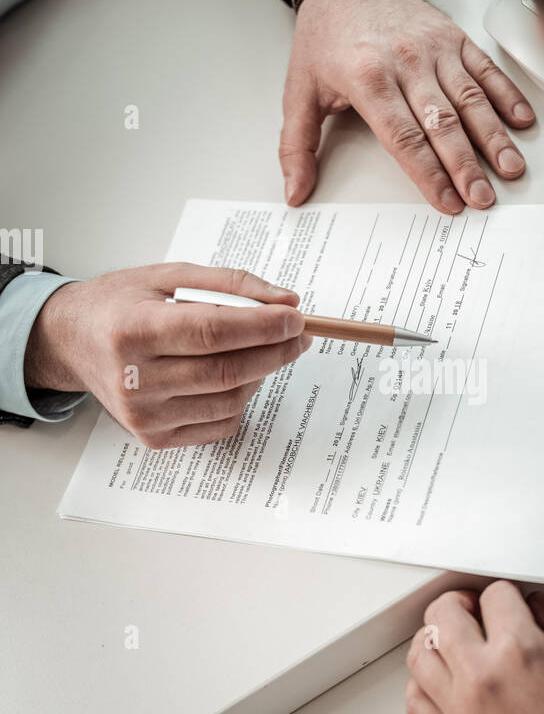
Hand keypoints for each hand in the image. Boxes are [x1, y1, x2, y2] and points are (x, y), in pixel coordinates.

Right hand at [24, 264, 310, 447]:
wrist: (73, 341)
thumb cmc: (121, 304)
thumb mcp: (169, 275)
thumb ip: (231, 284)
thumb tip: (286, 301)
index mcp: (132, 330)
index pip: (213, 332)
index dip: (263, 327)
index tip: (296, 318)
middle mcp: (133, 379)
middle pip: (226, 371)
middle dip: (275, 351)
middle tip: (299, 334)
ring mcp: (142, 415)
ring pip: (230, 400)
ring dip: (261, 374)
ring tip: (266, 349)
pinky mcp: (153, 438)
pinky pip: (220, 423)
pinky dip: (240, 398)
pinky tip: (236, 374)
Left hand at [279, 0, 534, 213]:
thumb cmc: (325, 39)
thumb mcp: (299, 92)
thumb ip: (296, 147)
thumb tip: (295, 193)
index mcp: (367, 78)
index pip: (403, 137)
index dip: (428, 173)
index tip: (447, 202)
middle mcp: (405, 61)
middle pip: (443, 123)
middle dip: (466, 165)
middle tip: (483, 198)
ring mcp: (434, 47)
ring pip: (470, 98)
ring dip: (494, 137)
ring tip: (510, 169)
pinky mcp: (454, 36)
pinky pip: (485, 69)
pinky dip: (506, 95)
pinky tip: (521, 122)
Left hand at [405, 581, 543, 713]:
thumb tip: (535, 606)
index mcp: (521, 652)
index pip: (494, 595)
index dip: (507, 595)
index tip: (513, 605)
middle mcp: (482, 678)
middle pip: (442, 615)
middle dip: (462, 605)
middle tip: (478, 614)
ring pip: (418, 655)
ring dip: (437, 641)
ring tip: (460, 647)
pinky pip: (414, 702)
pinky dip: (424, 685)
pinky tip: (448, 684)